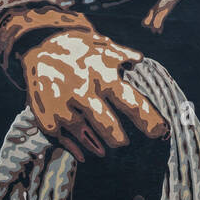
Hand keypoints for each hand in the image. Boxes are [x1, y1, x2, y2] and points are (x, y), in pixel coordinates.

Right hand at [21, 30, 167, 161]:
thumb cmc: (77, 49)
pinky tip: (86, 152)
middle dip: (118, 138)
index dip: (148, 120)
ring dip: (99, 144)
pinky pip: (66, 142)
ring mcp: (64, 107)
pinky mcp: (48, 119)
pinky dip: (78, 148)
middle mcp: (84, 92)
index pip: (132, 102)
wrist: (38, 48)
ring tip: (105, 147)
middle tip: (124, 142)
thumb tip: (139, 60)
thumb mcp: (101, 47)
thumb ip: (121, 55)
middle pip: (108, 126)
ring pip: (87, 137)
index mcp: (103, 75)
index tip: (161, 132)